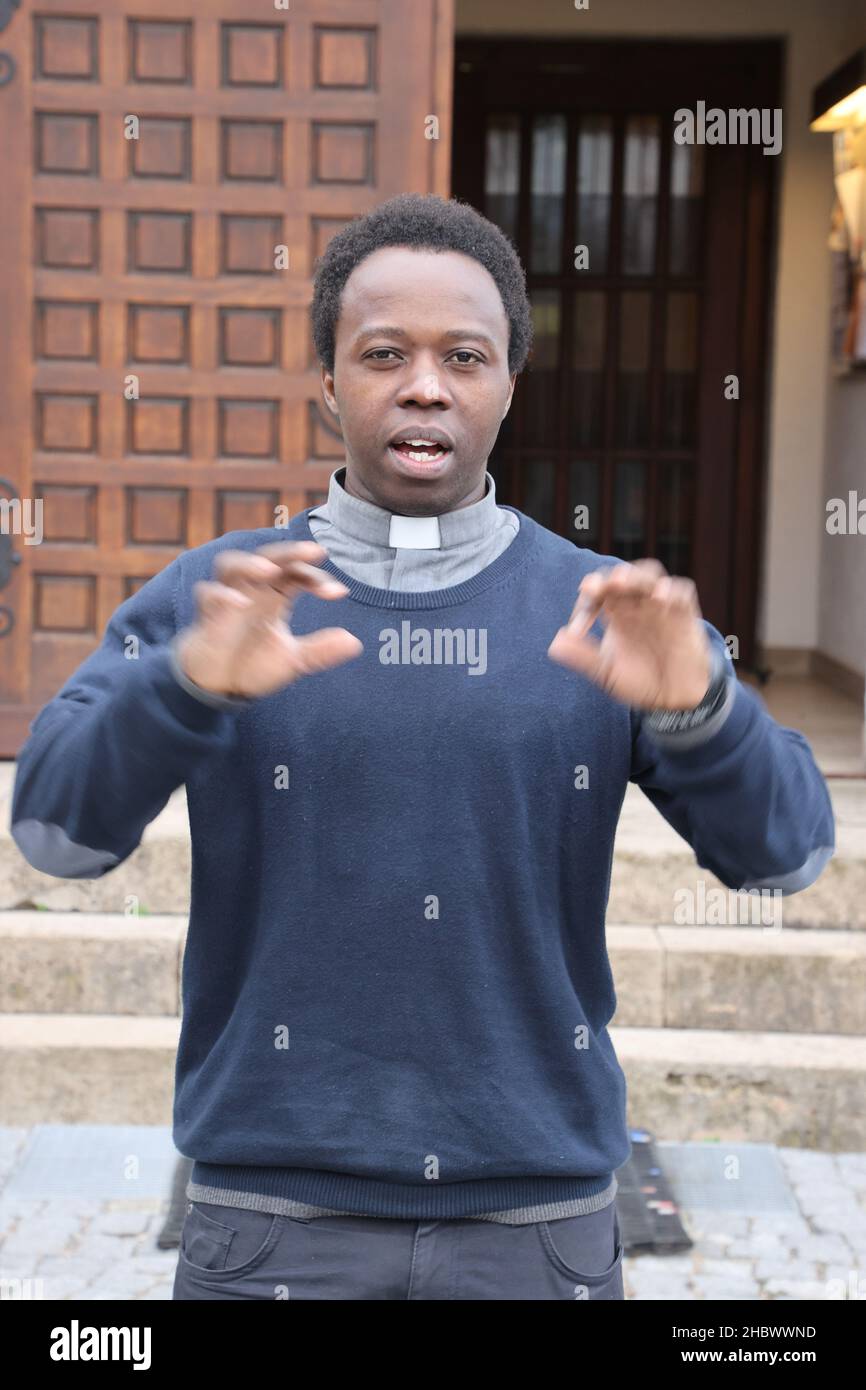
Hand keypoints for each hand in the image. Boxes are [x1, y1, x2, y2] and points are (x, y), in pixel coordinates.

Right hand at [175, 541, 362, 698]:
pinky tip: (240, 603)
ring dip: (251, 563)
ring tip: (271, 570)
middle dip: (290, 552)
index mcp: (275, 595)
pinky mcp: (207, 616)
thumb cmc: (252, 663)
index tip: (338, 593)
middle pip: (269, 557)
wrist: (218, 686)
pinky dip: (222, 596)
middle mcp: (252, 590)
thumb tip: (355, 642)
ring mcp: (227, 599)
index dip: (316, 577)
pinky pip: (208, 595)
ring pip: (231, 564)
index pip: (296, 573)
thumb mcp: (293, 661)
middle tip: (315, 551)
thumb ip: (320, 651)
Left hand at [547, 559, 712, 709]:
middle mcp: (637, 605)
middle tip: (595, 586)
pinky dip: (672, 590)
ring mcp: (661, 607)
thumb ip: (583, 658)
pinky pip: (682, 592)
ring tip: (621, 581)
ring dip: (635, 576)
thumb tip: (554, 644)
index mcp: (615, 614)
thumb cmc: (640, 680)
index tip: (578, 628)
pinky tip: (659, 597)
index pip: (598, 593)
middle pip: (623, 577)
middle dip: (608, 579)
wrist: (674, 698)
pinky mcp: (685, 615)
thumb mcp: (607, 672)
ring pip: (649, 576)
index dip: (586, 602)